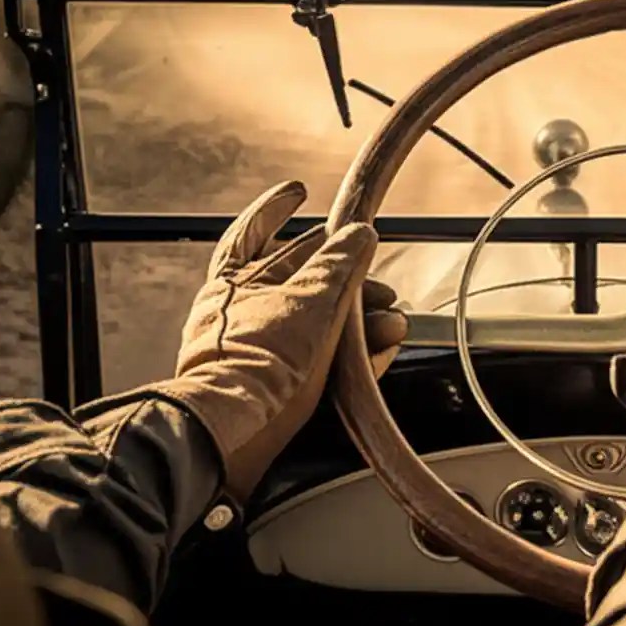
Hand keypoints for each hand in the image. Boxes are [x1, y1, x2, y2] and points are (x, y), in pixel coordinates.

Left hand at [154, 181, 407, 501]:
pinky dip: (355, 355)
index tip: (299, 191)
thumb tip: (360, 233)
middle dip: (347, 277)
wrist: (234, 434)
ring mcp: (259, 352)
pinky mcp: (278, 389)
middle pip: (300, 280)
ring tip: (392, 321)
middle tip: (381, 285)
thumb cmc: (259, 365)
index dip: (276, 208)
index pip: (252, 231)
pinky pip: (323, 363)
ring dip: (361, 318)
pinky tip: (382, 351)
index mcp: (233, 284)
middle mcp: (242, 315)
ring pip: (318, 323)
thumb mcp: (311, 300)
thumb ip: (340, 264)